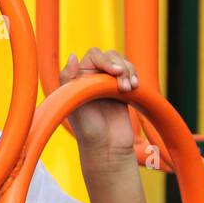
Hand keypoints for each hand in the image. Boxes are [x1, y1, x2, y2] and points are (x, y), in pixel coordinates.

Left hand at [60, 48, 138, 162]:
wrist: (107, 147)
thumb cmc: (87, 129)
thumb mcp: (72, 103)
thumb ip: (68, 79)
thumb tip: (72, 55)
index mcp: (79, 77)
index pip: (94, 56)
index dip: (105, 60)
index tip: (115, 73)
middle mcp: (93, 77)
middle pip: (110, 56)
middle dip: (120, 65)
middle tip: (124, 84)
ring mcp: (108, 83)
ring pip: (123, 63)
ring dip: (129, 71)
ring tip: (129, 88)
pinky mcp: (123, 91)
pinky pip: (131, 74)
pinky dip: (135, 76)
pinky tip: (135, 86)